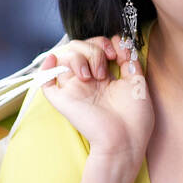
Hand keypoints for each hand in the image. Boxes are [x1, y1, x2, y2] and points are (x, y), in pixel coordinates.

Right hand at [39, 34, 153, 172]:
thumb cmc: (135, 119)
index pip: (95, 48)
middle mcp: (88, 81)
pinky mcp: (63, 99)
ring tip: (93, 76)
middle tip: (107, 62)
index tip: (118, 53)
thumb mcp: (137, 83)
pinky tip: (55, 59)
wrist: (125, 141)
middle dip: (94, 48)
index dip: (105, 43)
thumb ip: (130, 61)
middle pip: (79, 47)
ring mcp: (74, 89)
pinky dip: (46, 66)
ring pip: (64, 56)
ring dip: (80, 57)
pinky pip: (45, 80)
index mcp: (105, 78)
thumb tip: (121, 41)